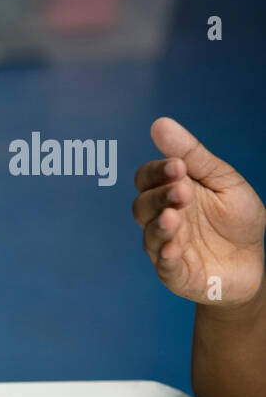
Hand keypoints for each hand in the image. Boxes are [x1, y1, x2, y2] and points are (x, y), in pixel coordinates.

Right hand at [132, 117, 265, 306]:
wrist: (253, 263)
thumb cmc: (236, 220)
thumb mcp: (223, 181)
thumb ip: (193, 155)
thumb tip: (159, 123)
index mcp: (170, 193)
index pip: (147, 179)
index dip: (157, 172)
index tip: (177, 166)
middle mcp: (162, 218)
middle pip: (143, 206)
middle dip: (160, 196)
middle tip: (184, 191)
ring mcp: (166, 246)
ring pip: (150, 234)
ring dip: (160, 225)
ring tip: (175, 216)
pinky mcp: (176, 273)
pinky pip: (163, 265)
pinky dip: (165, 256)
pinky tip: (172, 247)